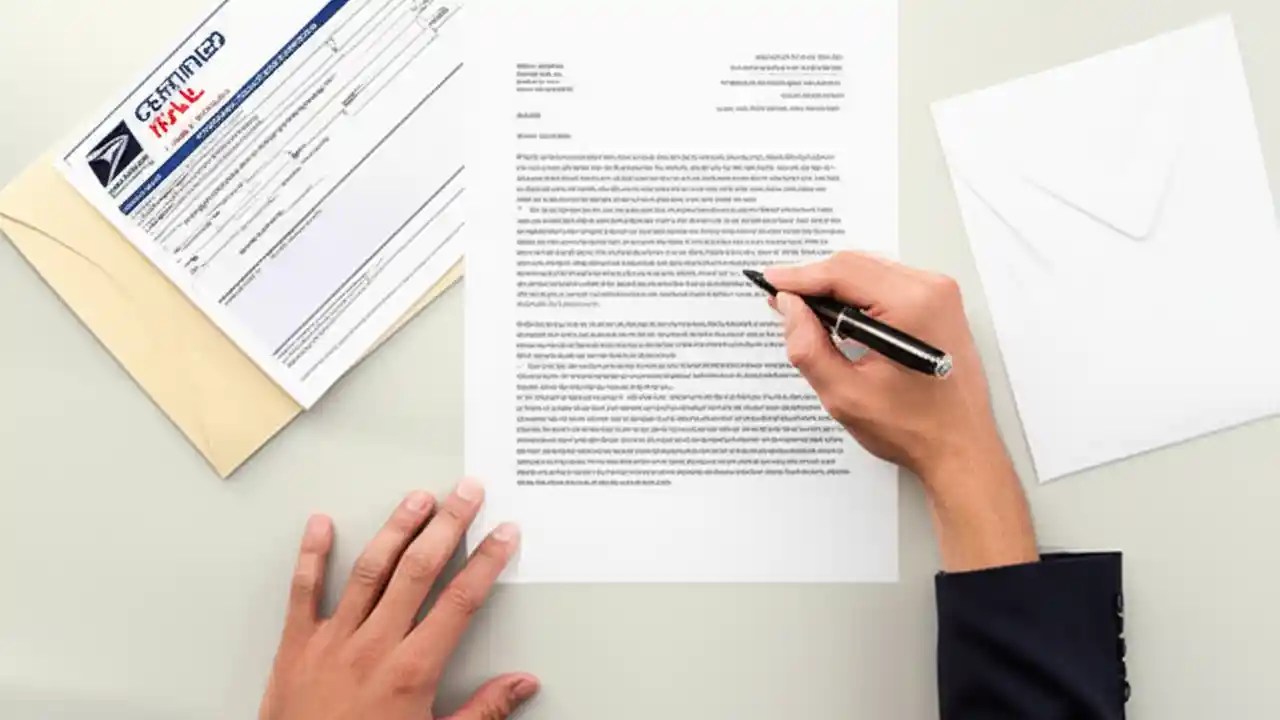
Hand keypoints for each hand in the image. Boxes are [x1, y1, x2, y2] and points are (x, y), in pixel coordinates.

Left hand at [260, 479, 537, 719]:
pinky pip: (303, 592)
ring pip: (370, 571)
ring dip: (396, 529)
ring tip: (417, 499)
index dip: (487, 562)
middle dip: (448, 525)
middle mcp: (374, 647)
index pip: (460, 601)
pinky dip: (311, 555)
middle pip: (419, 571)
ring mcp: (333, 642)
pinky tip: (320, 525)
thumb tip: (522, 684)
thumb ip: (483, 711)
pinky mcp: (297, 646)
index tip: (503, 534)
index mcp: (412, 671)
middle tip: (466, 493)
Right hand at [767, 253, 1037, 571]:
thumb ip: (809, 346)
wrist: (961, 448)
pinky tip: (840, 316)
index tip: (770, 281)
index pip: (842, 272)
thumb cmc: (916, 428)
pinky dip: (859, 293)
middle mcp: (932, 290)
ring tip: (806, 311)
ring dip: (836, 286)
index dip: (799, 277)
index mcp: (912, 305)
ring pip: (871, 270)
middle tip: (783, 301)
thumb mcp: (846, 394)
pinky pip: (888, 282)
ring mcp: (940, 294)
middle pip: (856, 265)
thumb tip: (789, 308)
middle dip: (815, 280)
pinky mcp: (940, 304)